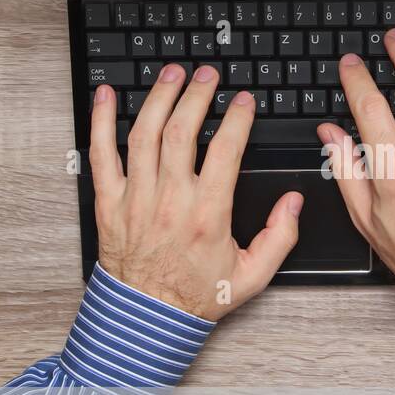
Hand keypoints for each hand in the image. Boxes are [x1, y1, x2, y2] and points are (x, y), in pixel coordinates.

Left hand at [90, 64, 301, 320]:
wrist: (147, 320)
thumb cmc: (196, 297)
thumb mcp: (253, 276)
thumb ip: (280, 237)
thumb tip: (294, 202)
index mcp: (208, 215)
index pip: (225, 151)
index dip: (237, 119)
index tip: (244, 101)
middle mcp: (170, 201)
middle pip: (182, 132)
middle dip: (197, 95)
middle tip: (207, 74)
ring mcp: (135, 199)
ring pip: (145, 135)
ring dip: (159, 98)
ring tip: (172, 73)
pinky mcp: (108, 203)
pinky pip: (100, 154)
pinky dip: (101, 121)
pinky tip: (107, 95)